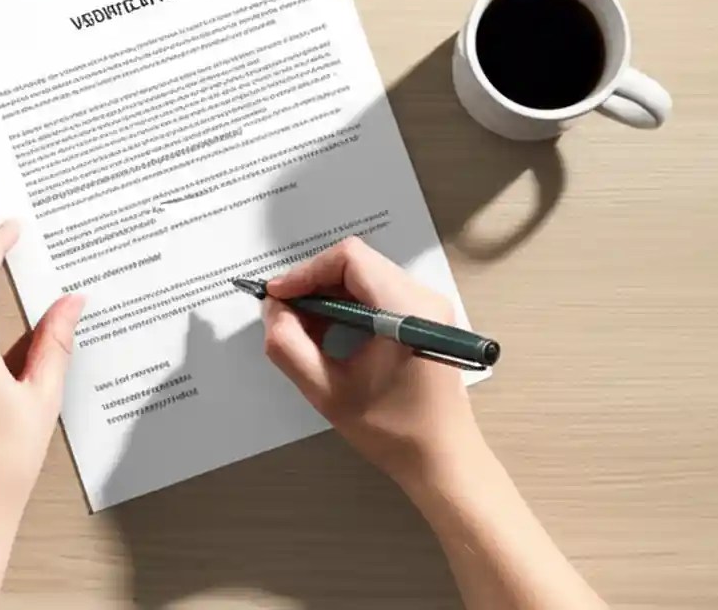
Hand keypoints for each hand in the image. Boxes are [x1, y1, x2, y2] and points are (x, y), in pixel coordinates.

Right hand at [261, 237, 482, 494]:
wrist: (443, 459)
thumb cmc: (392, 431)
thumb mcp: (327, 391)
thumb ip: (289, 347)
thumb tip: (273, 310)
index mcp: (406, 308)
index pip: (349, 259)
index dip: (306, 272)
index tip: (277, 298)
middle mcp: (423, 297)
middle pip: (357, 264)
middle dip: (314, 285)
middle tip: (285, 315)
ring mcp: (429, 306)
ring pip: (366, 277)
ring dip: (330, 297)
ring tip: (305, 330)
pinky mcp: (427, 319)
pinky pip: (379, 294)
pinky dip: (349, 307)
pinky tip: (331, 336)